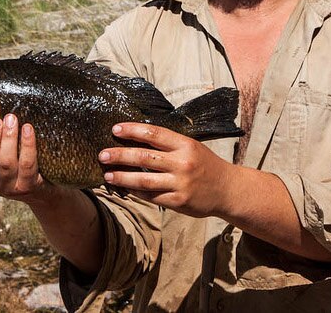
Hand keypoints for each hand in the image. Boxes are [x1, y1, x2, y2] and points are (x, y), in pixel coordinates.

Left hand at [98, 123, 238, 217]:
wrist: (228, 190)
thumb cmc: (206, 165)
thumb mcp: (192, 147)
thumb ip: (169, 144)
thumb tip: (138, 139)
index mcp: (185, 145)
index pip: (154, 134)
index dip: (132, 130)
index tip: (115, 129)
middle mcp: (182, 163)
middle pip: (144, 157)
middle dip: (120, 155)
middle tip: (102, 154)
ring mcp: (180, 183)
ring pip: (143, 180)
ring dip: (122, 177)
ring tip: (107, 175)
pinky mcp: (178, 201)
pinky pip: (151, 196)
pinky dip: (136, 192)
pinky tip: (124, 189)